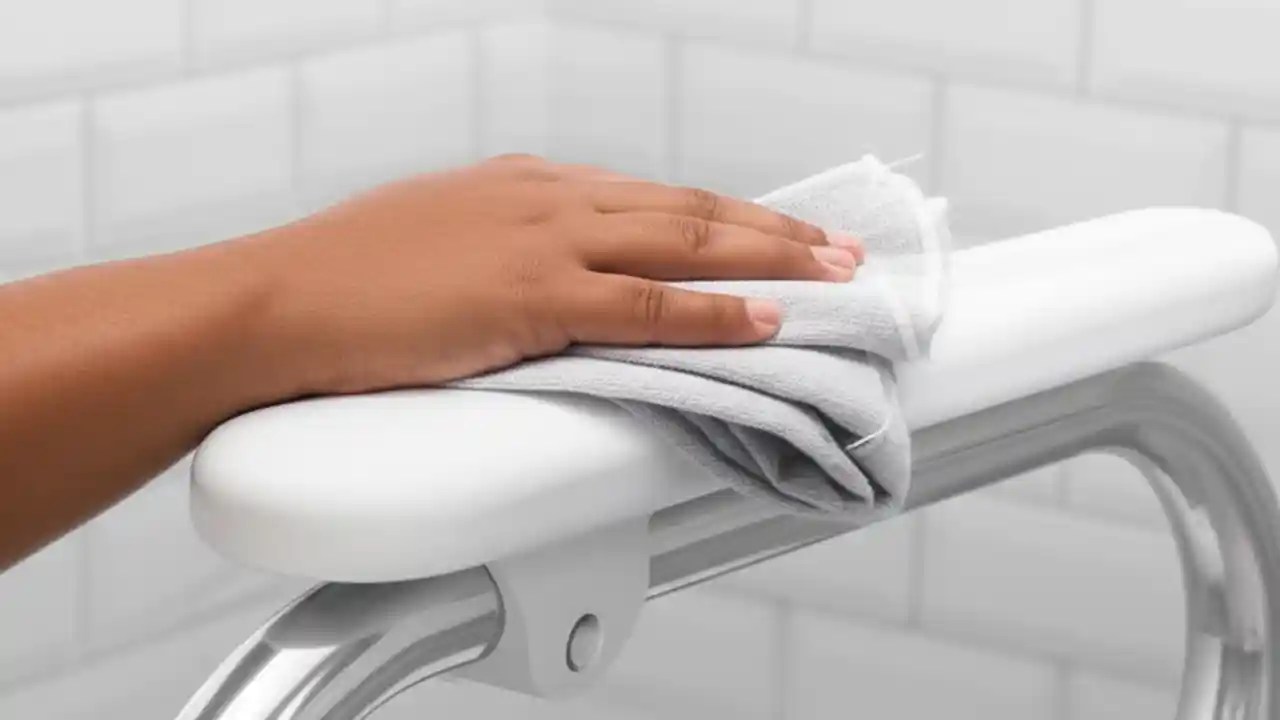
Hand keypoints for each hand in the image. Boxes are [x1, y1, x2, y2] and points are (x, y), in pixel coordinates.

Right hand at [245, 155, 863, 394]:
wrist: (274, 302)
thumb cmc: (342, 280)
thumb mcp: (437, 241)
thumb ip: (501, 249)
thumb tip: (537, 274)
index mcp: (527, 186)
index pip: (650, 196)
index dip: (723, 214)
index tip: (773, 228)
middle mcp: (547, 201)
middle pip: (688, 208)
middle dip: (774, 228)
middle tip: (840, 247)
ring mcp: (542, 244)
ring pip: (684, 243)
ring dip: (770, 259)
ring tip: (834, 276)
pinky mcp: (530, 297)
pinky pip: (645, 305)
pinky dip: (712, 310)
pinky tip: (764, 318)